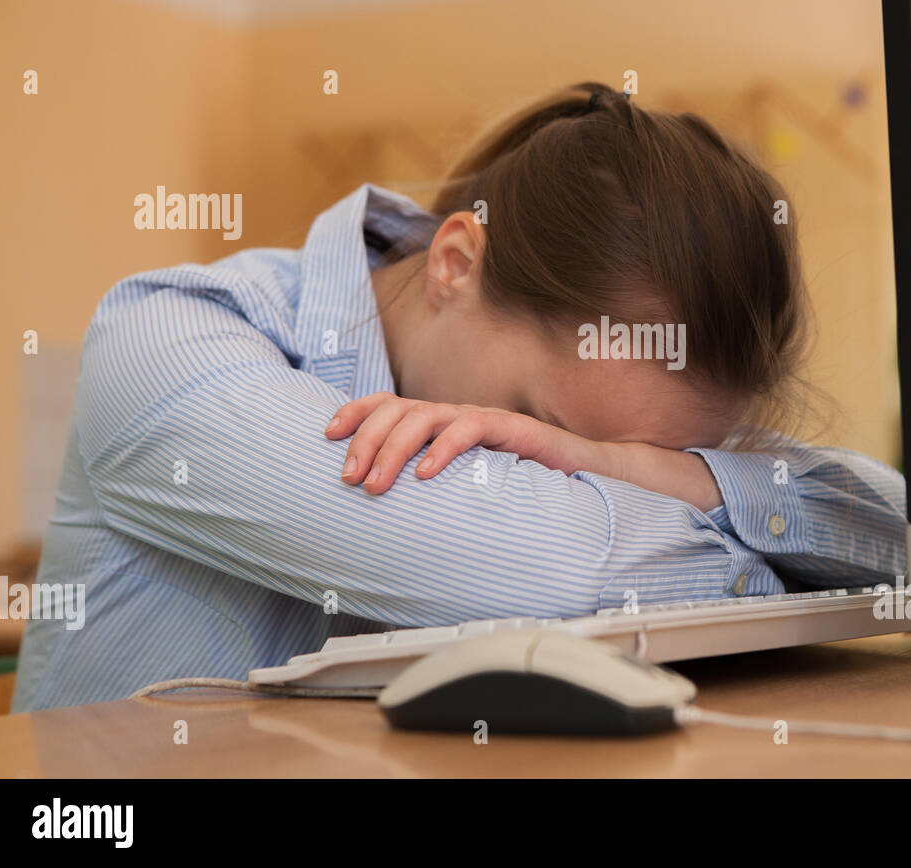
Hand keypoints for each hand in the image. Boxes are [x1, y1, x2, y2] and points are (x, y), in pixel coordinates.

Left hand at [324, 393, 609, 494]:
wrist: (584, 476)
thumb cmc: (522, 486)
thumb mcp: (462, 486)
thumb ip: (428, 487)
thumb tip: (378, 508)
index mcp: (440, 423)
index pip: (389, 403)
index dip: (355, 412)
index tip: (326, 435)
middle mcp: (457, 416)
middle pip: (399, 409)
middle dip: (366, 441)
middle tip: (350, 479)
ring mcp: (484, 420)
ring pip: (427, 416)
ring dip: (394, 448)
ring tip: (377, 484)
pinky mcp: (513, 429)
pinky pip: (471, 427)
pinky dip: (444, 448)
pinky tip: (426, 474)